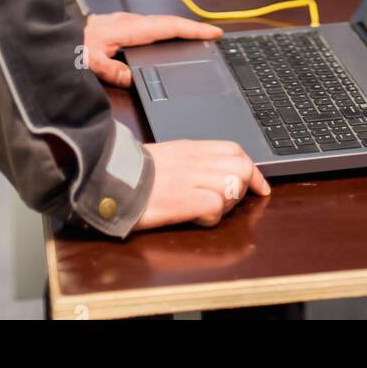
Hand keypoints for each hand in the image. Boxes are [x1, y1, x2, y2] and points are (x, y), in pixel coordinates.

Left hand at [81, 11, 221, 85]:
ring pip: (159, 24)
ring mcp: (124, 22)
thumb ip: (110, 70)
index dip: (192, 30)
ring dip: (179, 29)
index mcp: (127, 28)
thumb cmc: (69, 44)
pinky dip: (164, 32)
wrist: (52, 29)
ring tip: (196, 38)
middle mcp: (129, 22)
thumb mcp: (88, 61)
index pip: (167, 27)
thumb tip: (131, 79)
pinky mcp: (119, 26)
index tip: (213, 32)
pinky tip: (165, 41)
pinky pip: (149, 27)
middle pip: (168, 23)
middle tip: (213, 35)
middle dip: (192, 28)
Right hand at [136, 140, 270, 228]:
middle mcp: (194, 160)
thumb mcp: (166, 157)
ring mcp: (189, 179)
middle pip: (241, 165)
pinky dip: (212, 217)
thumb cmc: (132, 173)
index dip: (252, 170)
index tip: (258, 186)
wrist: (108, 177)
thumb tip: (212, 172)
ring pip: (232, 185)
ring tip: (208, 210)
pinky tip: (196, 218)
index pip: (234, 150)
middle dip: (246, 185)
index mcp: (190, 148)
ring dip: (228, 203)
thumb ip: (190, 162)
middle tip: (234, 203)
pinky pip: (214, 207)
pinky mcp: (182, 200)